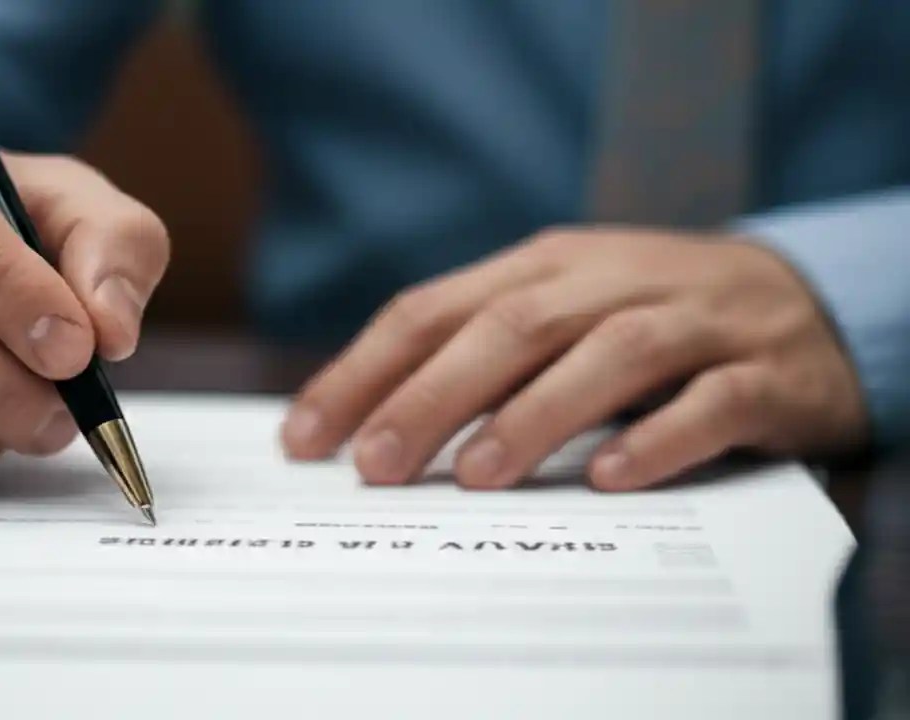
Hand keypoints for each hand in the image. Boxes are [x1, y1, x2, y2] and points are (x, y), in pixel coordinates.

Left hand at [281, 227, 867, 490]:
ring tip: (474, 475)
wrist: (807, 299)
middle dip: (431, 396)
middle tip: (373, 466)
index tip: (305, 439)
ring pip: (608, 356)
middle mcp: (611, 281)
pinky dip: (658, 438)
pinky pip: (711, 403)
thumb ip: (477, 352)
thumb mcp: (558, 312)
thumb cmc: (647, 317)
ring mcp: (693, 322)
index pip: (432, 310)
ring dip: (534, 415)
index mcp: (544, 266)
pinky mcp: (763, 373)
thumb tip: (368, 423)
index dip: (363, 372)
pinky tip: (609, 479)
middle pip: (509, 329)